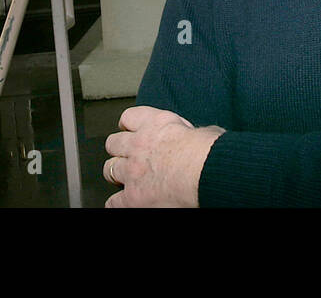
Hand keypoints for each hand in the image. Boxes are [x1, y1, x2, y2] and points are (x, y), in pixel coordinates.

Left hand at [103, 106, 224, 206]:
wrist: (205, 172)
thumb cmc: (210, 152)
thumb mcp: (204, 131)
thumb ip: (191, 133)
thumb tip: (200, 136)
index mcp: (157, 124)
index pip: (130, 118)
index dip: (128, 125)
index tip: (130, 130)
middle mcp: (139, 145)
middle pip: (113, 143)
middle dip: (119, 150)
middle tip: (127, 157)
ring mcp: (132, 172)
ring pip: (109, 169)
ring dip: (116, 174)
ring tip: (124, 179)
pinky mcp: (132, 198)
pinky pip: (113, 202)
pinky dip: (117, 203)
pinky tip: (123, 203)